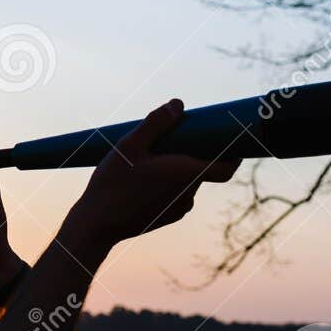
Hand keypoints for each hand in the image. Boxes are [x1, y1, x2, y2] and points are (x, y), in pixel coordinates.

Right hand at [65, 99, 238, 255]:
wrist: (96, 225)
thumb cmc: (113, 184)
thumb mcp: (129, 145)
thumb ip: (156, 123)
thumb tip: (178, 104)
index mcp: (186, 174)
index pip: (227, 167)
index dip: (234, 153)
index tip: (228, 137)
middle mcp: (187, 194)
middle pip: (202, 168)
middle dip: (193, 152)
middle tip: (173, 137)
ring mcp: (178, 209)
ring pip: (188, 181)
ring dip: (178, 168)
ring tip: (151, 158)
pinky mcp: (167, 217)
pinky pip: (176, 194)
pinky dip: (169, 183)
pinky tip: (144, 178)